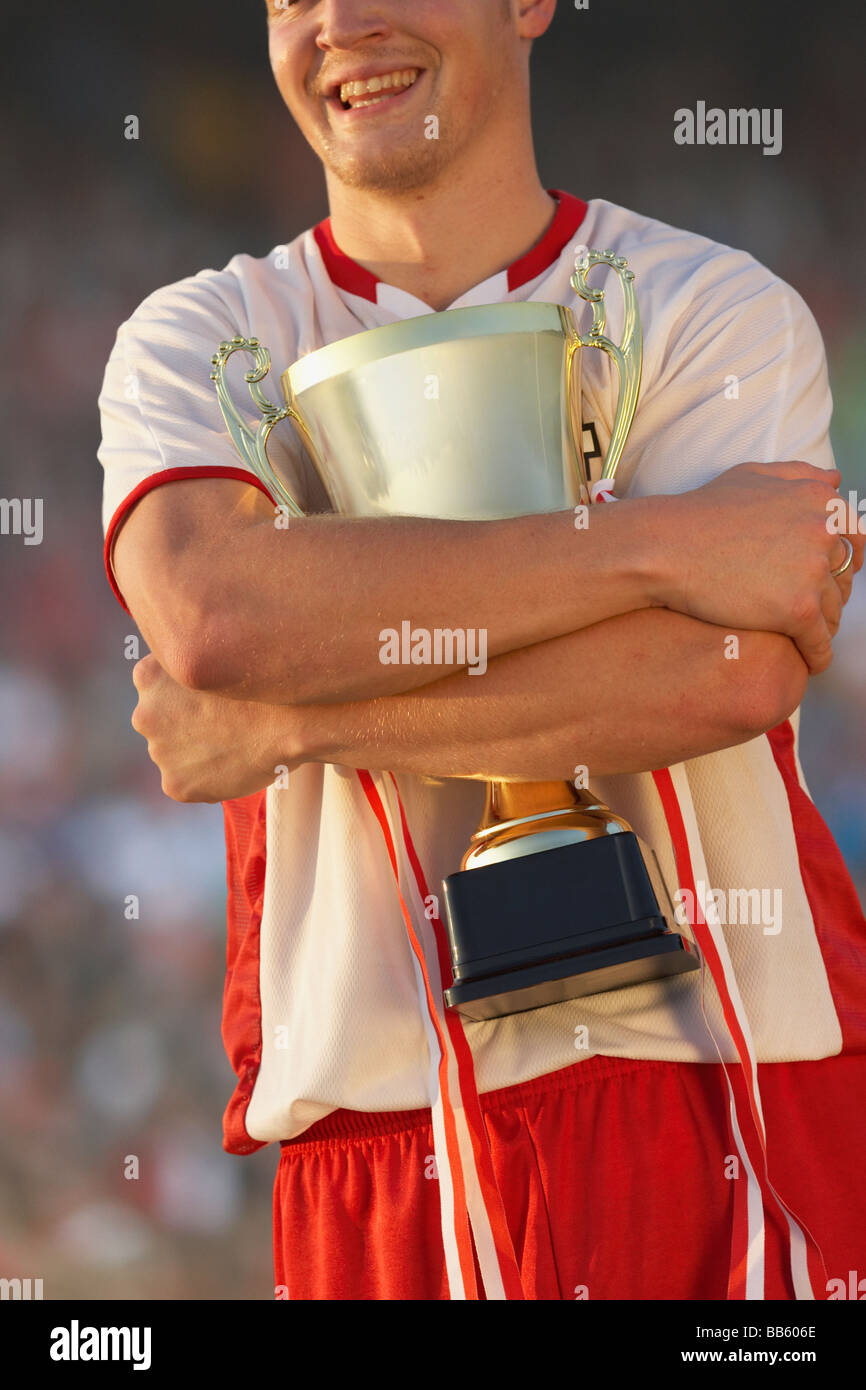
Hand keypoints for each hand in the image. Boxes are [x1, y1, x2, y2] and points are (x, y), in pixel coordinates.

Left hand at [131, 654, 301, 801]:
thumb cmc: (262, 679)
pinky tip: (234, 764)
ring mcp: (158, 753)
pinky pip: (188, 783)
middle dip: (185, 725)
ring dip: (197, 751)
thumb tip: (189, 671)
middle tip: (225, 722)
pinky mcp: (176, 785)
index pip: (158, 688)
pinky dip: (207, 778)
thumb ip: (189, 665)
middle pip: (162, 723)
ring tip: (235, 743)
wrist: (291, 718)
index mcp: (147, 676)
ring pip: (175, 754)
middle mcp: (143, 715)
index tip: (213, 696)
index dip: (187, 693)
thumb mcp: (214, 654)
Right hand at [657, 461, 863, 673]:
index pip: (855, 537)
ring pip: (834, 611)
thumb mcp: (752, 475)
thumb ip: (798, 474)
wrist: (667, 547)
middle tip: (815, 609)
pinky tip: (810, 663)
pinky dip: (817, 656)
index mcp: (819, 500)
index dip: (844, 560)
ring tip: (808, 639)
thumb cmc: (702, 512)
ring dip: (824, 627)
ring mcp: (812, 572)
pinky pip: (819, 642)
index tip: (831, 576)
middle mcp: (824, 532)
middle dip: (834, 594)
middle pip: (845, 576)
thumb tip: (835, 480)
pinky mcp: (797, 610)